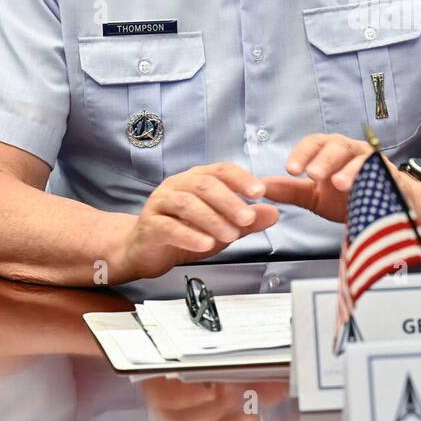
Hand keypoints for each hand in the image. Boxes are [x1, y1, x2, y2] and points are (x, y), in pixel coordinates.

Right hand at [114, 164, 279, 280]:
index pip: (221, 170)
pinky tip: (206, 245)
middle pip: (204, 185)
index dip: (241, 178)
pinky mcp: (149, 225)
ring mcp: (161, 203)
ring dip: (212, 219)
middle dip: (229, 201)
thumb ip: (247, 221)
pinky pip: (169, 227)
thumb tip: (275, 213)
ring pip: (186, 204)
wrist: (145, 250)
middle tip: (248, 218)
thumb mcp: (222, 227)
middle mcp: (178, 185)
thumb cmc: (185, 233)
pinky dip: (189, 235)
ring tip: (231, 235)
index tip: (260, 191)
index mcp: (197, 179)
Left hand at [261, 133, 420, 225]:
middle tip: (311, 175)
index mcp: (331, 151)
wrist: (387, 209)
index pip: (314, 143)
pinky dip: (373, 180)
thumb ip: (291, 190)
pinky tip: (364, 189)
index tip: (291, 169)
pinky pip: (383, 174)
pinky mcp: (391, 176)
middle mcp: (352, 150)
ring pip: (361, 157)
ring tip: (337, 183)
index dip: (302, 153)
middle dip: (324, 159)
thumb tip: (260, 187)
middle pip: (337, 145)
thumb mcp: (316, 196)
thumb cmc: (350, 197)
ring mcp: (374, 161)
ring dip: (348, 169)